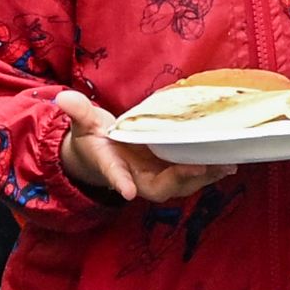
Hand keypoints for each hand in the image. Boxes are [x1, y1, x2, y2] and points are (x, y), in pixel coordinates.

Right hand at [56, 88, 237, 205]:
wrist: (101, 154)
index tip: (126, 191)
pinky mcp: (170, 172)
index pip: (114, 174)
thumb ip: (78, 112)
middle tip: (200, 168)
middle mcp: (136, 177)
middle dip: (179, 179)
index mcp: (112, 165)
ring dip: (202, 178)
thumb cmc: (94, 138)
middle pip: (158, 187)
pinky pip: (190, 176)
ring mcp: (155, 177)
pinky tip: (228, 164)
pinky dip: (208, 172)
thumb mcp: (84, 123)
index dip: (119, 182)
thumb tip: (62, 97)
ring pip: (179, 185)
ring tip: (223, 166)